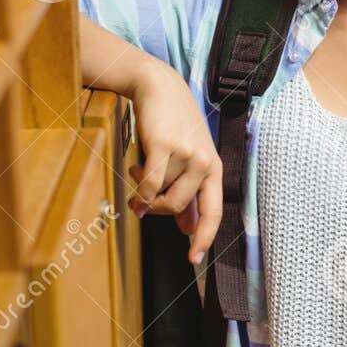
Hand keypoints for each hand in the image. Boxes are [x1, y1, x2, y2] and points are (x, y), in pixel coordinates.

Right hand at [125, 61, 221, 264]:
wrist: (160, 87)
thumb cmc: (175, 125)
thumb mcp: (189, 159)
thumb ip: (189, 193)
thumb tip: (188, 228)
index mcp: (213, 168)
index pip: (213, 212)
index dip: (203, 238)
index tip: (193, 259)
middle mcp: (204, 163)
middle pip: (178, 207)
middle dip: (158, 209)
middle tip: (143, 201)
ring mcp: (186, 154)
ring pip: (160, 195)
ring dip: (145, 191)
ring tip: (138, 172)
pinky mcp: (164, 146)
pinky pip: (149, 184)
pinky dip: (139, 188)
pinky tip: (133, 174)